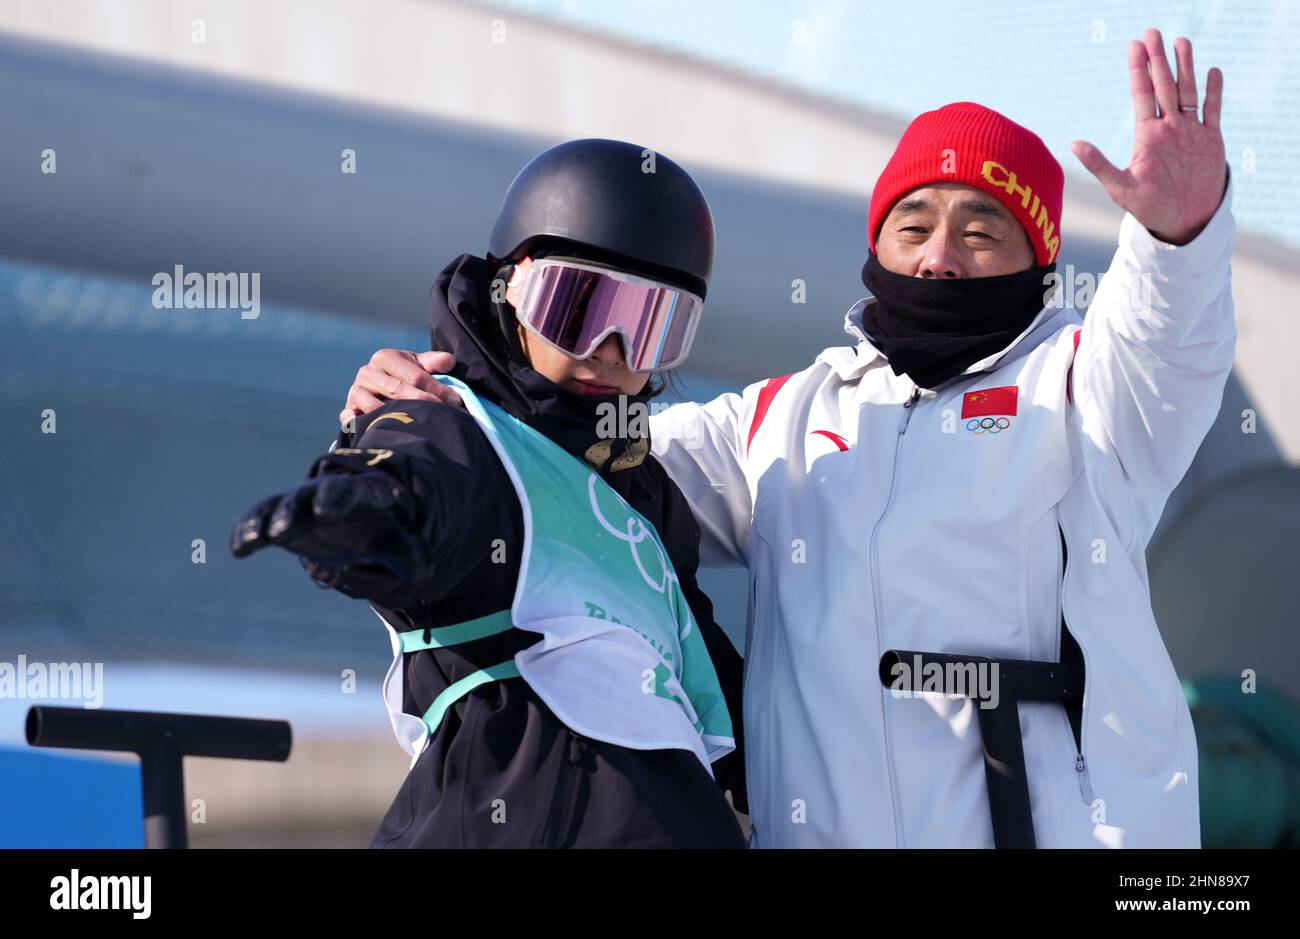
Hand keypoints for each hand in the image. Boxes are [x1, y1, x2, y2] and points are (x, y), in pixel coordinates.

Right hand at [230, 474, 419, 589]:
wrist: (365, 518)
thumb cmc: (387, 528)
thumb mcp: (403, 541)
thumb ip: (409, 554)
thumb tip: (420, 570)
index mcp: (364, 495)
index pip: (353, 493)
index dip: (339, 500)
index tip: (327, 510)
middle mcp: (329, 496)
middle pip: (311, 496)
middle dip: (297, 509)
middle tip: (285, 527)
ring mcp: (304, 506)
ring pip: (282, 505)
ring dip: (267, 519)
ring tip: (257, 537)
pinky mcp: (283, 521)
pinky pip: (262, 520)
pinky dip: (250, 530)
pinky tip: (239, 548)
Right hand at [339, 349, 462, 429]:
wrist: (376, 387)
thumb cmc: (403, 375)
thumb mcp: (418, 365)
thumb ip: (433, 362)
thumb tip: (449, 361)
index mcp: (385, 358)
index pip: (415, 376)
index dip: (437, 389)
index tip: (456, 401)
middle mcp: (368, 372)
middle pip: (398, 390)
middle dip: (424, 403)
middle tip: (444, 414)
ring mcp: (355, 391)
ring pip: (376, 406)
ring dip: (396, 417)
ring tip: (417, 426)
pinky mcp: (349, 409)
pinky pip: (352, 418)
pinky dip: (359, 424)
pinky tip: (375, 430)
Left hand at [1070, 29, 1225, 244]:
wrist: (1182, 222)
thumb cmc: (1148, 208)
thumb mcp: (1120, 187)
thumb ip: (1098, 164)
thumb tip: (1073, 144)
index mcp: (1146, 135)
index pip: (1141, 95)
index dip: (1138, 70)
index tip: (1134, 45)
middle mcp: (1168, 128)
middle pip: (1163, 86)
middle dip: (1158, 60)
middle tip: (1152, 32)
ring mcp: (1190, 132)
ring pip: (1187, 92)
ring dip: (1185, 68)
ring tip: (1180, 42)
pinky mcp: (1211, 140)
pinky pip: (1212, 111)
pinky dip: (1213, 93)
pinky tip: (1212, 72)